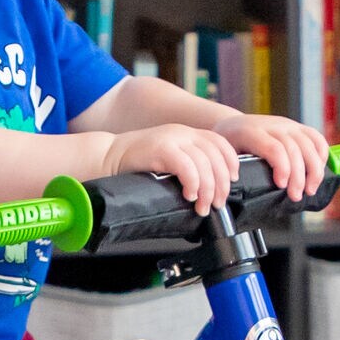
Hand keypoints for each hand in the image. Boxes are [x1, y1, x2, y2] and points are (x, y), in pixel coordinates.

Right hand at [102, 124, 241, 211]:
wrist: (107, 156)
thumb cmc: (136, 164)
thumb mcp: (168, 158)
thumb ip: (188, 164)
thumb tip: (209, 188)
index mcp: (188, 133)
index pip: (221, 143)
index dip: (231, 163)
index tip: (233, 181)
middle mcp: (183, 133)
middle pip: (216, 156)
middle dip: (221, 184)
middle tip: (217, 203)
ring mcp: (172, 139)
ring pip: (204, 163)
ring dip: (208, 189)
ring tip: (202, 206)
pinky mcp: (160, 149)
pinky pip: (186, 166)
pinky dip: (193, 183)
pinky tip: (188, 196)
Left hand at [219, 110, 329, 200]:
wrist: (233, 126)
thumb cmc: (229, 145)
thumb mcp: (226, 157)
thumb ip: (235, 171)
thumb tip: (245, 193)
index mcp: (252, 132)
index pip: (274, 148)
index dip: (282, 168)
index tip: (281, 186)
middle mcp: (273, 126)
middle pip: (294, 149)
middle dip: (298, 176)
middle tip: (296, 196)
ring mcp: (287, 125)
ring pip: (309, 145)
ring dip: (314, 170)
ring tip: (310, 190)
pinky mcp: (297, 127)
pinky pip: (316, 138)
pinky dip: (322, 155)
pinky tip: (318, 172)